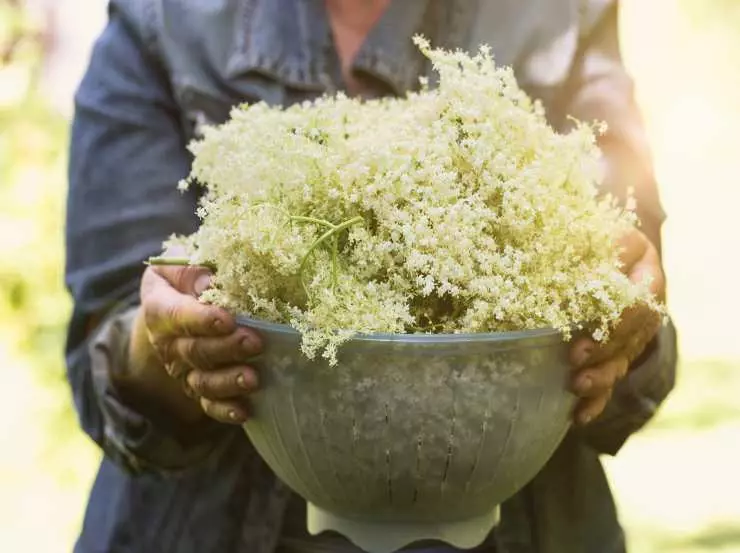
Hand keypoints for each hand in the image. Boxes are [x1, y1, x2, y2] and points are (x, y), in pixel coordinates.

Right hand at [127, 263, 261, 423]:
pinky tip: (245, 410)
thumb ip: (194, 269)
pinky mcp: (198, 386)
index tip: (227, 319)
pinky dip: (225, 410)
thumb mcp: (182, 262)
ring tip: (253, 378)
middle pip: (194, 352)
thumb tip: (211, 284)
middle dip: (225, 349)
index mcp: (160, 308)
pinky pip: (208, 404)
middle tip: (254, 342)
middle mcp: (167, 344)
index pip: (176, 316)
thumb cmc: (188, 276)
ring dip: (228, 382)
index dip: (200, 320)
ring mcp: (183, 369)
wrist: (179, 300)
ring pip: (201, 382)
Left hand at [569, 228, 664, 424]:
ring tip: (576, 386)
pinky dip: (595, 400)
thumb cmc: (590, 236)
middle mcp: (644, 306)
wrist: (594, 247)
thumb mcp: (592, 234)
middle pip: (632, 337)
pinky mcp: (615, 351)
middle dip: (604, 351)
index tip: (586, 332)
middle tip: (575, 359)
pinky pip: (610, 379)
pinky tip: (579, 415)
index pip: (639, 304)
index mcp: (645, 273)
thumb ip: (586, 249)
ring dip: (601, 378)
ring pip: (623, 362)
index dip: (615, 322)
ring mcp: (631, 332)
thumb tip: (571, 270)